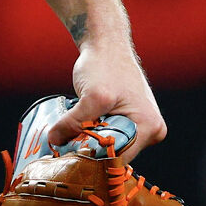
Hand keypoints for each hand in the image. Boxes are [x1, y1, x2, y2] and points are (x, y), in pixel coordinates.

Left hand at [50, 43, 167, 159]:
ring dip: (90, 142)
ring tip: (69, 136)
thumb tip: (55, 142)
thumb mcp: (91, 96)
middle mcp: (151, 130)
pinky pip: (108, 134)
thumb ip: (74, 122)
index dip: (94, 160)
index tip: (70, 158)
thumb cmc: (105, 66)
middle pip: (115, 154)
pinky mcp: (127, 120)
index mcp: (150, 128)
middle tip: (65, 149)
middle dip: (91, 152)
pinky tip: (76, 129)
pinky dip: (91, 133)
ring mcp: (140, 125)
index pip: (120, 158)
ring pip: (109, 144)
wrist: (106, 45)